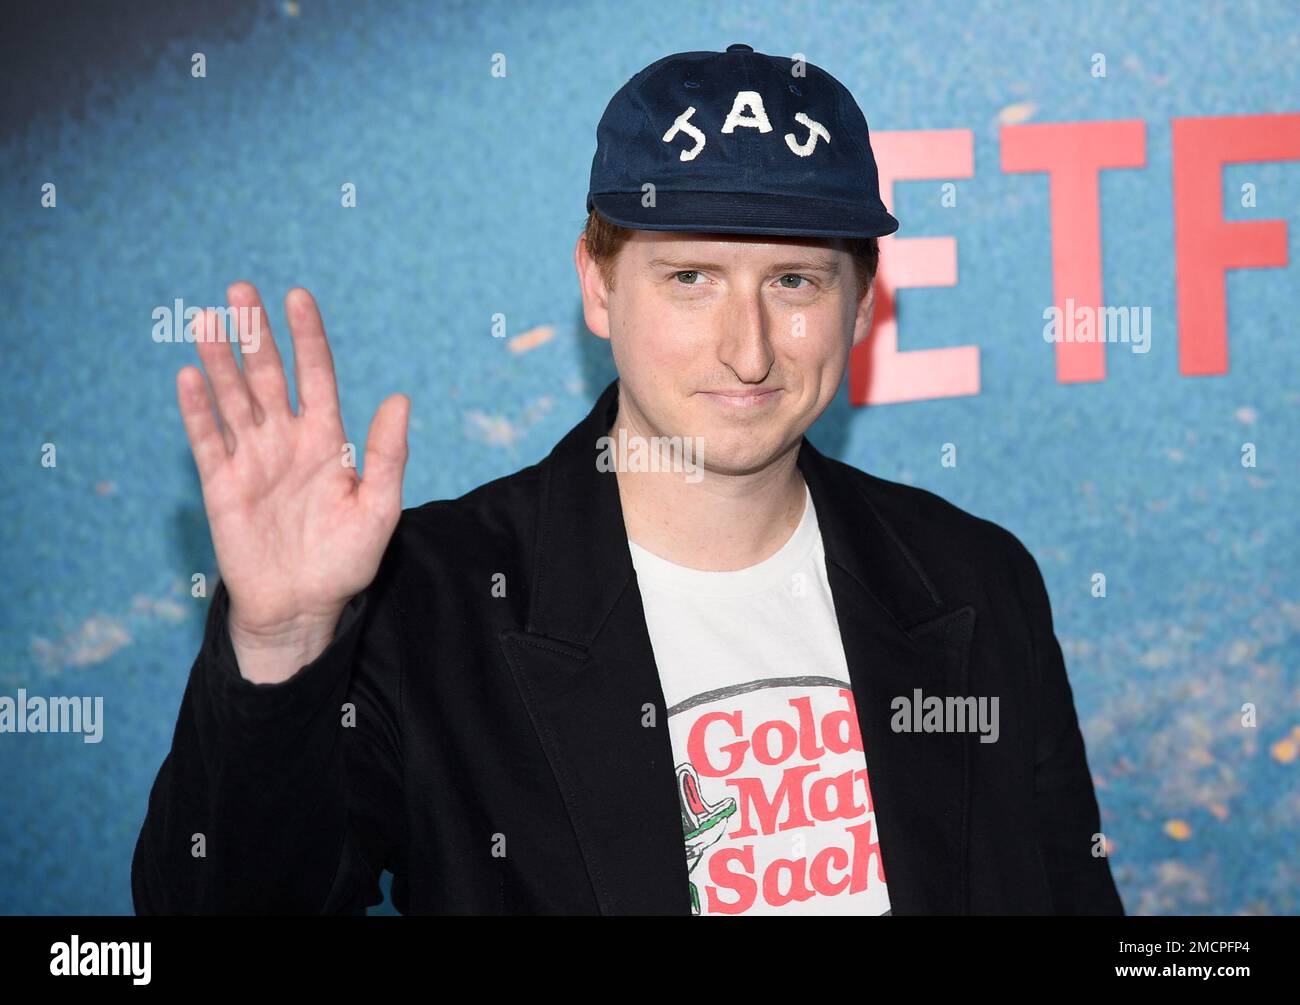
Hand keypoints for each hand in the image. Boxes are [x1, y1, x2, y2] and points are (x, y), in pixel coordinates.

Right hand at [177, 283, 408, 682]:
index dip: (308, 338)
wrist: (302, 607)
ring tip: (209, 320)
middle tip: (241, 291)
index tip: (298, 297)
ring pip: (233, 400)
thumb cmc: (346, 560)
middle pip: (267, 377)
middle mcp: (286, 441)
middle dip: (255, 335)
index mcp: (327, 441)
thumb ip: (387, 455)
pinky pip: (207, 439)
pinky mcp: (222, 484)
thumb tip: (400, 400)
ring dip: (220, 361)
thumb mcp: (379, 508)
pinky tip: (190, 376)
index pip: (316, 376)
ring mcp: (252, 459)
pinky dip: (197, 409)